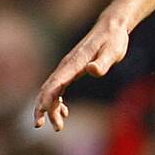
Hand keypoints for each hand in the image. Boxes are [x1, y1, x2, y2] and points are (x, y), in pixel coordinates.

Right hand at [34, 15, 129, 130]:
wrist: (111, 28)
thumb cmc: (113, 40)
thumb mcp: (112, 52)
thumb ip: (102, 63)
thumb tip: (92, 70)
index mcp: (74, 63)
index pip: (54, 84)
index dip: (46, 100)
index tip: (41, 115)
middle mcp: (66, 65)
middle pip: (47, 89)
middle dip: (41, 108)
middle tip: (41, 126)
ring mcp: (68, 67)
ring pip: (51, 90)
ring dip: (50, 107)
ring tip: (58, 126)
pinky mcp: (72, 69)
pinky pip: (59, 87)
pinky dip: (58, 100)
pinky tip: (65, 111)